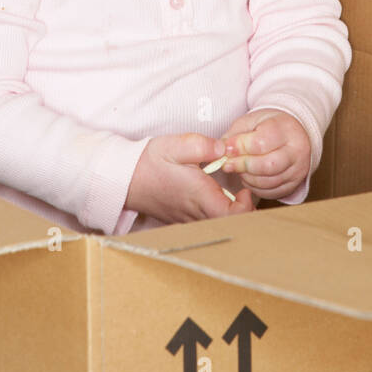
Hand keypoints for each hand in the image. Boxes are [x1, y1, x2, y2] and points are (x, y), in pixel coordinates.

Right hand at [124, 133, 256, 224]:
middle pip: (230, 224)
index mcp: (199, 197)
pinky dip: (217, 214)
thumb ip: (203, 145)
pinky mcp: (184, 219)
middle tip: (242, 189)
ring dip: (231, 213)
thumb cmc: (149, 162)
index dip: (246, 206)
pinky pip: (207, 223)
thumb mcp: (175, 145)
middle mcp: (197, 213)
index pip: (233, 217)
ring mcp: (189, 219)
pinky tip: (214, 197)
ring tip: (231, 192)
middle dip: (243, 210)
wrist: (124, 178)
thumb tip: (225, 148)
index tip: (244, 188)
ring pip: (219, 225)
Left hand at [217, 109, 311, 199]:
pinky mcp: (294, 184)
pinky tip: (248, 177)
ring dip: (247, 178)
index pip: (261, 143)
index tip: (226, 149)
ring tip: (238, 169)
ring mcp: (298, 170)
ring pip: (269, 182)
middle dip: (242, 166)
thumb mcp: (251, 121)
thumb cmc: (269, 126)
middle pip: (267, 165)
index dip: (239, 148)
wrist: (294, 134)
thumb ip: (236, 134)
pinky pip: (272, 192)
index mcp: (286, 129)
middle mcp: (297, 150)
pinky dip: (255, 188)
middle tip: (228, 164)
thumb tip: (222, 151)